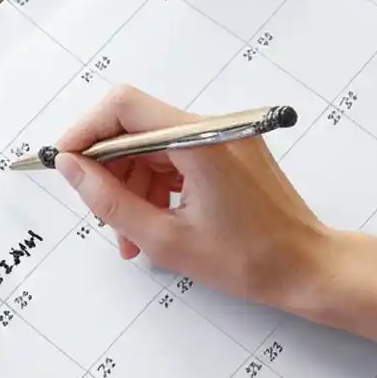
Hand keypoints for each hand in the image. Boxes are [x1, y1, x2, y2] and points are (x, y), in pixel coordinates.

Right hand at [54, 85, 333, 309]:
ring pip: (151, 146)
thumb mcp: (165, 239)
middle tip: (99, 214)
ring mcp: (223, 137)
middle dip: (108, 169)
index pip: (124, 107)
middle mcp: (212, 128)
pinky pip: (174, 158)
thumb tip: (70, 167)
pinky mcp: (229, 151)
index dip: (87, 130)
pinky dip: (155, 187)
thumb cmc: (250, 261)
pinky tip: (151, 224)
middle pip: (135, 128)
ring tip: (128, 236)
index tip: (65, 163)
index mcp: (199, 140)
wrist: (311, 270)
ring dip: (130, 185)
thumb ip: (108, 200)